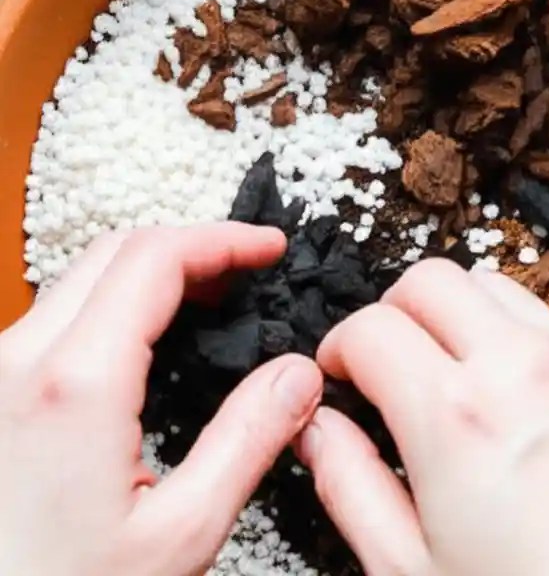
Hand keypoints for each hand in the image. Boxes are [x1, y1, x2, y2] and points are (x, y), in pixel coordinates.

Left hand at [0, 224, 323, 575]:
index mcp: (74, 387)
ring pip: (80, 280)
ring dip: (152, 272)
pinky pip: (57, 318)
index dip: (223, 240)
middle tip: (250, 267)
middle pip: (113, 253)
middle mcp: (19, 365)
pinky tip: (157, 340)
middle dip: (192, 245)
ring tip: (215, 299)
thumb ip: (247, 441)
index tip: (269, 247)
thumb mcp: (180, 531)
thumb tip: (298, 376)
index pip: (154, 259)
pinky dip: (118, 305)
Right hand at [297, 259, 548, 575]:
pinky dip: (527, 344)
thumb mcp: (412, 568)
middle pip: (432, 279)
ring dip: (463, 320)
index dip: (339, 351)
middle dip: (395, 315)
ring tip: (458, 388)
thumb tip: (317, 428)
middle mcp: (526, 365)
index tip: (343, 379)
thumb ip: (350, 484)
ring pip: (499, 289)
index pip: (371, 326)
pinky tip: (526, 408)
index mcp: (457, 415)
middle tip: (390, 370)